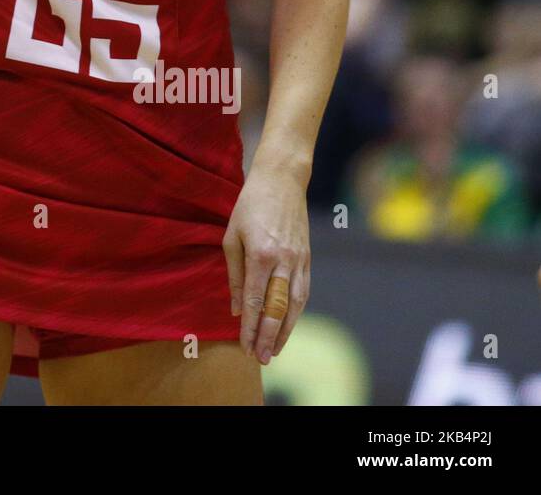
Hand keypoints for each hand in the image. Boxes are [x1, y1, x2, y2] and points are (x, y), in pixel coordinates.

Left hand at [221, 164, 310, 364]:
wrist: (282, 181)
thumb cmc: (250, 205)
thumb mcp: (231, 235)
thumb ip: (233, 273)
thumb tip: (234, 309)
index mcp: (260, 253)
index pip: (254, 299)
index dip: (248, 326)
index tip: (243, 346)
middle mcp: (283, 261)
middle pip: (277, 308)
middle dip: (267, 336)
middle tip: (260, 359)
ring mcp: (300, 261)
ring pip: (294, 305)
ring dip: (285, 332)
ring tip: (274, 351)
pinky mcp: (309, 260)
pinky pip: (304, 294)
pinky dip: (296, 315)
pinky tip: (288, 327)